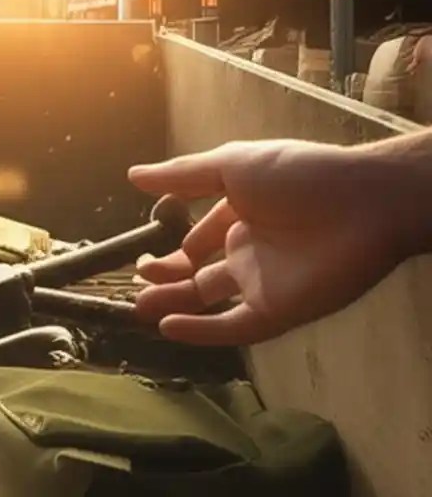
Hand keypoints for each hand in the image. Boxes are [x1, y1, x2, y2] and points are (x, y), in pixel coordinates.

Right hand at [128, 140, 411, 345]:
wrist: (363, 203)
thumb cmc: (300, 175)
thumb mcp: (232, 165)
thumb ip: (183, 176)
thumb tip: (133, 176)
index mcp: (241, 216)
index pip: (199, 239)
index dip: (173, 249)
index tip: (143, 256)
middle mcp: (249, 251)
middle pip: (199, 274)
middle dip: (166, 281)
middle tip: (136, 286)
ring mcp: (262, 283)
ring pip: (210, 302)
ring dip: (175, 307)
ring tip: (140, 310)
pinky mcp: (277, 311)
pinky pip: (235, 328)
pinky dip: (202, 332)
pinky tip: (169, 328)